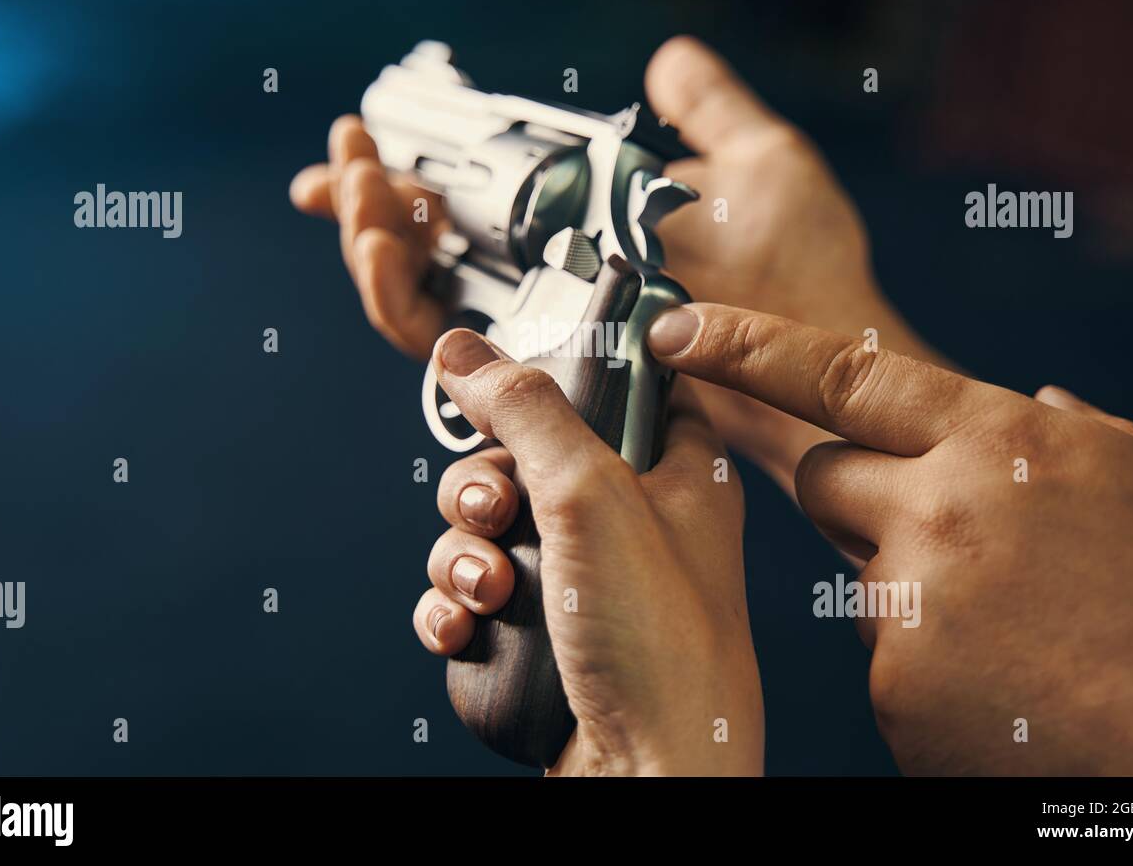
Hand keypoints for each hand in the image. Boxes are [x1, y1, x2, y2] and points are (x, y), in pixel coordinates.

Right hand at [288, 38, 948, 490]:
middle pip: (436, 258)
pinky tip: (383, 250)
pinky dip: (400, 308)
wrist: (824, 372)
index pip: (477, 210)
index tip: (361, 147)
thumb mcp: (764, 166)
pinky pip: (450, 374)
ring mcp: (547, 354)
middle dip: (373, 209)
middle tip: (343, 160)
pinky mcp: (544, 404)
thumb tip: (665, 60)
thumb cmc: (810, 275)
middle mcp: (559, 304)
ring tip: (360, 197)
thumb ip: (708, 112)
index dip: (412, 182)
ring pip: (426, 309)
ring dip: (376, 250)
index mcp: (591, 246)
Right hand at [410, 329, 762, 775]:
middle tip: (497, 514)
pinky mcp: (543, 634)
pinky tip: (465, 629)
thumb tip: (466, 350)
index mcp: (678, 471)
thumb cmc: (662, 651)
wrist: (647, 782)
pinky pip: (472, 593)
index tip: (516, 374)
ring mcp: (585, 582)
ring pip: (487, 527)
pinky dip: (455, 607)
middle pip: (526, 455)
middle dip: (484, 487)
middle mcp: (632, 521)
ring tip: (487, 591)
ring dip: (462, 554)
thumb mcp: (591, 495)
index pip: (627, 385)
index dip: (570, 370)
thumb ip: (526, 409)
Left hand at [646, 303, 1132, 773]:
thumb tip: (1040, 404)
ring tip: (1018, 635)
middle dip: (864, 502)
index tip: (676, 331)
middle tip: (951, 544)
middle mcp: (939, 510)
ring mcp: (912, 603)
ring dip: (915, 596)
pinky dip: (929, 673)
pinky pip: (884, 659)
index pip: (837, 375)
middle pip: (826, 481)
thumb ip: (1077, 438)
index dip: (744, 345)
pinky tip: (1008, 688)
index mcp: (1001, 443)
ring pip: (862, 578)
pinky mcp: (897, 689)